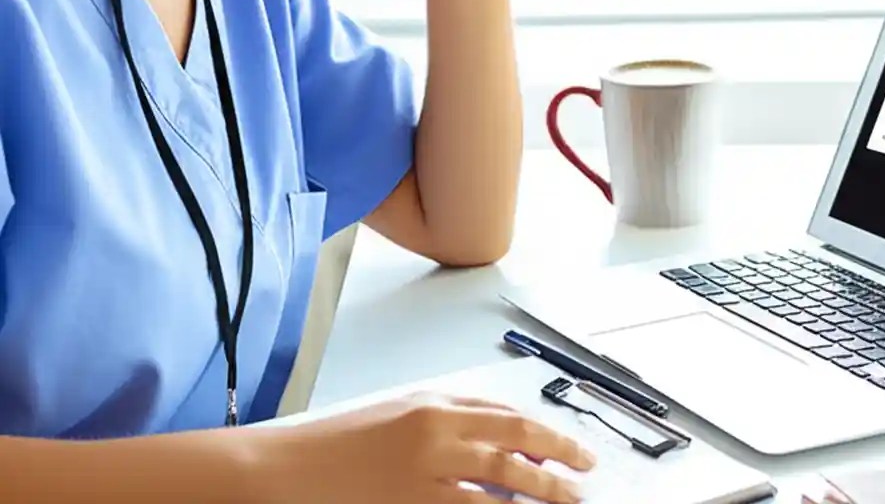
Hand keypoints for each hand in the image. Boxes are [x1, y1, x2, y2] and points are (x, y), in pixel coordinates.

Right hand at [257, 392, 595, 502]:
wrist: (285, 471)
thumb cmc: (336, 445)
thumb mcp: (398, 414)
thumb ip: (448, 418)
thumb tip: (498, 433)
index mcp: (435, 405)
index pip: (507, 415)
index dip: (547, 432)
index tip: (571, 447)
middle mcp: (437, 433)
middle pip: (516, 443)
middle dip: (560, 457)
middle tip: (584, 472)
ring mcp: (427, 472)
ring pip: (504, 484)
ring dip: (544, 493)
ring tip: (568, 501)